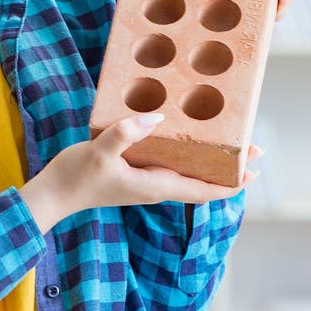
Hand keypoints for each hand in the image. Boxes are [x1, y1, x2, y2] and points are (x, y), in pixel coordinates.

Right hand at [19, 115, 255, 234]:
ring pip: (187, 173)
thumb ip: (126, 134)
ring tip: (225, 139)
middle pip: (202, 181)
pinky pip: (169, 164)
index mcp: (154, 186)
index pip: (203, 191)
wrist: (54, 193)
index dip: (233, 183)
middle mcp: (155, 186)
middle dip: (229, 168)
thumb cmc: (76, 177)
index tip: (255, 169)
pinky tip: (180, 135)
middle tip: (252, 146)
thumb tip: (156, 117)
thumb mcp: (100, 152)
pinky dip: (184, 153)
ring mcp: (144, 181)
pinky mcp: (133, 173)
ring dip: (208, 160)